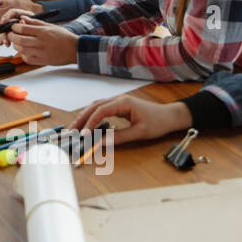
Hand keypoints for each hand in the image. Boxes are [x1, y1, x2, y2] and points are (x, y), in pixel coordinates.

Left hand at [7, 16, 78, 65]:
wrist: (74, 49)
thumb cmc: (63, 37)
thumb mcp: (50, 26)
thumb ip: (35, 22)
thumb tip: (22, 18)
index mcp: (43, 32)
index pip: (23, 28)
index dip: (14, 27)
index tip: (13, 27)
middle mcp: (41, 42)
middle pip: (19, 40)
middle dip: (12, 36)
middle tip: (11, 34)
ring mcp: (41, 53)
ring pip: (21, 50)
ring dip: (16, 45)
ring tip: (17, 42)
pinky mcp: (42, 61)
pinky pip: (27, 59)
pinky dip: (23, 55)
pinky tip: (25, 51)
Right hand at [72, 95, 191, 144]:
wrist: (170, 116)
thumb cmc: (158, 123)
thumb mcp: (139, 132)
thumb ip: (120, 137)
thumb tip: (102, 142)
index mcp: (124, 103)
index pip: (101, 111)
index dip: (90, 123)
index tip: (84, 134)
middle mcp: (118, 99)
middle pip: (94, 106)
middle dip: (81, 118)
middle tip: (71, 130)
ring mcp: (118, 101)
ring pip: (96, 106)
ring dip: (85, 116)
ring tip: (75, 128)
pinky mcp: (119, 106)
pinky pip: (101, 109)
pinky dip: (92, 116)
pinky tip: (87, 124)